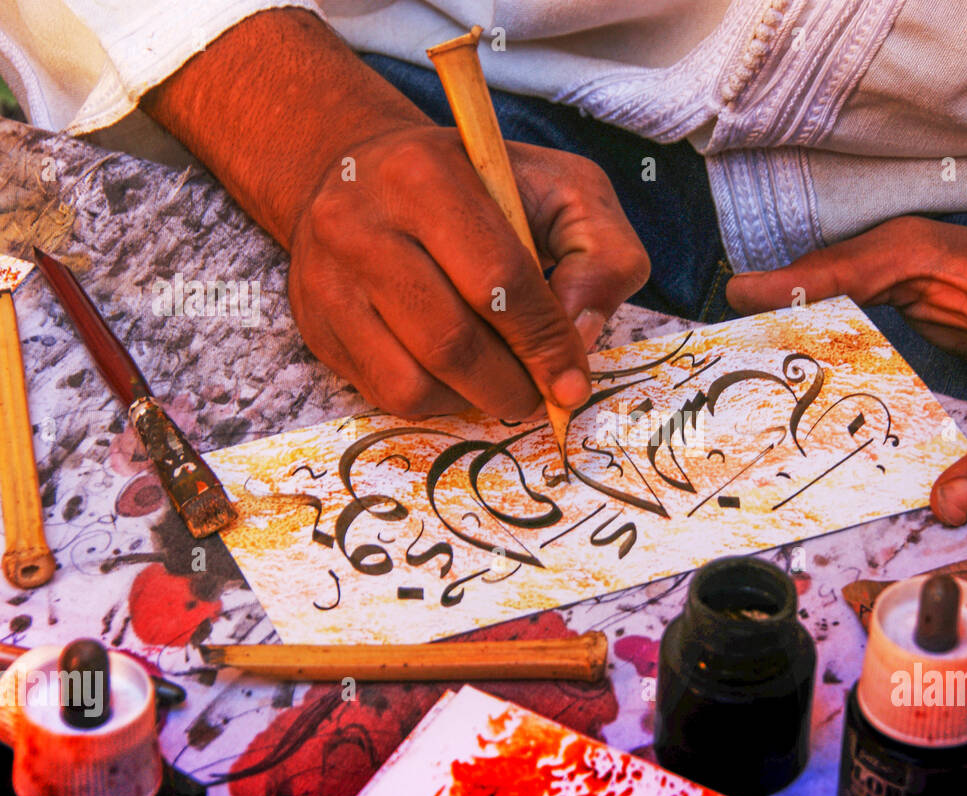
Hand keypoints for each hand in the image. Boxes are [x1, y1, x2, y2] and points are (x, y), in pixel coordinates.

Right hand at [288, 124, 647, 418]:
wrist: (368, 176)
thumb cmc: (484, 187)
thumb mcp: (564, 190)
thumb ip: (602, 252)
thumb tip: (581, 333)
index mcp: (424, 174)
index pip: (497, 280)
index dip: (545, 342)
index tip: (573, 380)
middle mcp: (359, 223)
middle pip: (451, 341)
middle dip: (513, 384)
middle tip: (544, 394)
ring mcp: (327, 279)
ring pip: (414, 381)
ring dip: (476, 400)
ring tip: (505, 382)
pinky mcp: (316, 325)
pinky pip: (386, 393)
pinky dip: (438, 401)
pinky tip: (460, 376)